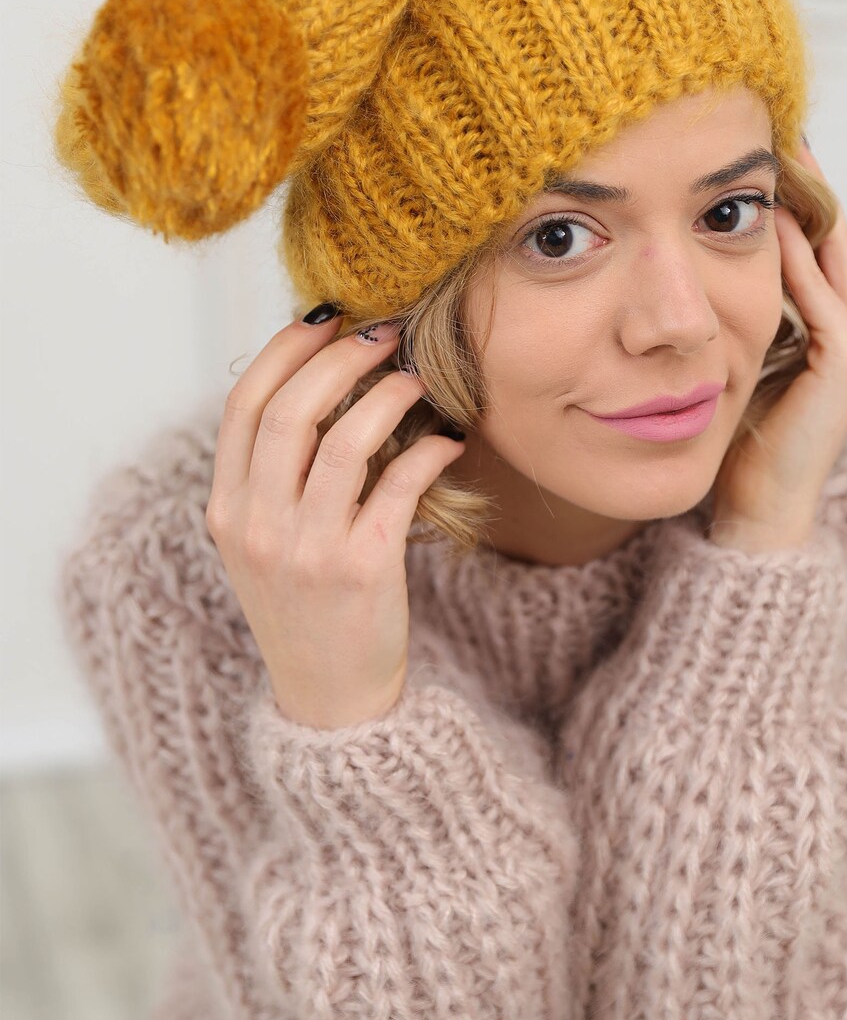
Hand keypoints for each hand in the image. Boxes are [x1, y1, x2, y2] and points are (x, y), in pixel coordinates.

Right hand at [205, 315, 465, 727]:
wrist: (330, 700)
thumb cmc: (306, 608)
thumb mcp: (262, 544)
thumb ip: (271, 477)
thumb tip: (319, 384)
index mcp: (226, 510)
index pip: (244, 405)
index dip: (285, 351)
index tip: (326, 320)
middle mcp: (257, 525)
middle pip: (291, 410)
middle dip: (340, 359)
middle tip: (384, 335)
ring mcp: (307, 549)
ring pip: (344, 440)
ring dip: (389, 395)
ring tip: (420, 379)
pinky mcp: (363, 568)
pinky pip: (399, 483)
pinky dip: (428, 451)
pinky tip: (448, 441)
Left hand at [710, 136, 846, 551]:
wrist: (755, 507)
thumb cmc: (735, 435)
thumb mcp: (732, 354)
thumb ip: (731, 307)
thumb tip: (687, 254)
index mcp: (833, 320)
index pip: (815, 236)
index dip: (791, 190)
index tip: (755, 142)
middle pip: (831, 229)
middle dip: (803, 180)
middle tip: (769, 123)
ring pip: (833, 249)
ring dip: (804, 201)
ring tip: (772, 151)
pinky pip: (820, 292)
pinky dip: (795, 253)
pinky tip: (766, 216)